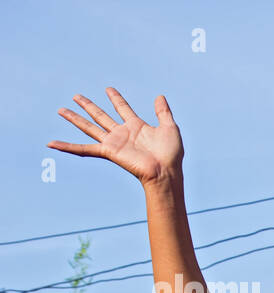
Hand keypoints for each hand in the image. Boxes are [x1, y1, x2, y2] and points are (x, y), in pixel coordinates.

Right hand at [48, 88, 182, 184]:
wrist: (166, 172)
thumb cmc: (171, 154)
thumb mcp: (170, 127)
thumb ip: (163, 112)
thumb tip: (160, 96)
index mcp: (136, 126)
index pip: (123, 108)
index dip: (116, 99)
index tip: (109, 89)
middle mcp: (122, 133)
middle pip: (101, 116)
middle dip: (88, 106)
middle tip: (76, 96)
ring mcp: (114, 142)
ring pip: (89, 128)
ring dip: (75, 119)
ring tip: (61, 110)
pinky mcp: (108, 151)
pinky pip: (84, 150)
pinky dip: (67, 147)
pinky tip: (52, 144)